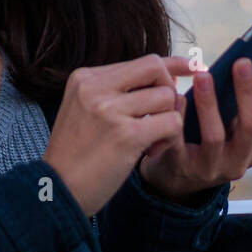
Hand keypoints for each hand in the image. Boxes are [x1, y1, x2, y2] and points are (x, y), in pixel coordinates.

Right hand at [42, 54, 193, 217]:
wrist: (57, 190)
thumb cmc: (77, 153)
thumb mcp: (86, 110)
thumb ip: (118, 90)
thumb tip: (168, 72)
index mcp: (85, 78)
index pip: (142, 60)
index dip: (172, 65)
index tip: (193, 67)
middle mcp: (95, 88)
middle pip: (156, 68)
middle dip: (170, 89)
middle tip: (164, 114)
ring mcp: (110, 110)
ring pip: (167, 97)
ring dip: (168, 120)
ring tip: (151, 140)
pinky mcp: (126, 135)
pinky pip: (171, 123)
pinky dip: (169, 138)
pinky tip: (151, 151)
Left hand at [138, 44, 251, 203]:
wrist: (175, 178)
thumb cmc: (205, 138)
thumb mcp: (229, 122)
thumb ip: (241, 96)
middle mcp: (240, 160)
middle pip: (251, 126)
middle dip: (248, 92)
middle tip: (242, 61)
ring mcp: (211, 167)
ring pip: (214, 137)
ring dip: (210, 104)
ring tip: (203, 76)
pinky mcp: (181, 168)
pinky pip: (179, 143)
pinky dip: (179, 117)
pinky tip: (177, 96)